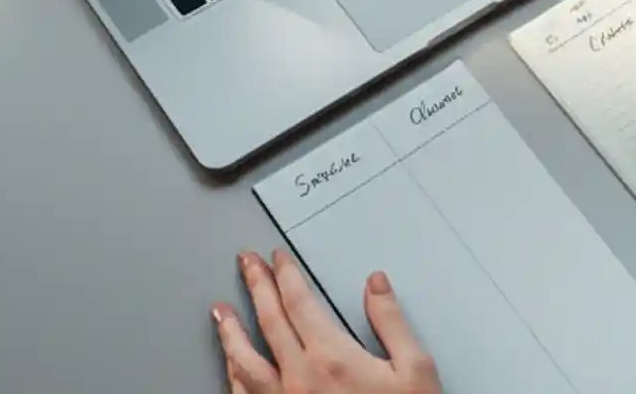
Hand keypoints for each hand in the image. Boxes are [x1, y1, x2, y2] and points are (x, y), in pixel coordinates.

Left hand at [212, 250, 440, 393]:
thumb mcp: (415, 368)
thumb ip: (392, 321)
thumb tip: (376, 284)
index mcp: (332, 357)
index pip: (299, 302)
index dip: (285, 274)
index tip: (277, 259)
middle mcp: (300, 378)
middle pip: (270, 320)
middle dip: (256, 286)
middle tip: (247, 263)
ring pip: (244, 359)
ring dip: (230, 330)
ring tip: (220, 311)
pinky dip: (232, 372)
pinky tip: (229, 363)